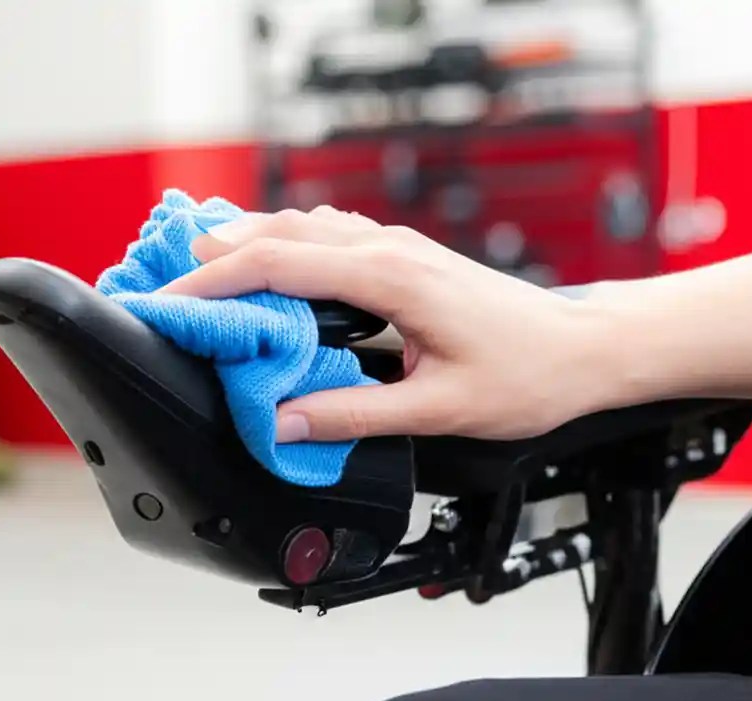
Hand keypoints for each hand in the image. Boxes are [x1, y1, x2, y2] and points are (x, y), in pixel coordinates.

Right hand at [159, 207, 617, 441]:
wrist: (586, 348)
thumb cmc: (528, 375)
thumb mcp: (438, 408)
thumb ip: (354, 415)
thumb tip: (285, 421)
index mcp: (388, 279)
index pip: (277, 264)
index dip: (214, 281)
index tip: (171, 301)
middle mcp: (386, 250)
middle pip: (278, 234)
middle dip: (214, 253)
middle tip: (165, 281)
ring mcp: (395, 247)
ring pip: (301, 227)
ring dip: (246, 241)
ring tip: (198, 264)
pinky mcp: (403, 257)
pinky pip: (327, 235)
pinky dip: (283, 243)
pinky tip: (270, 261)